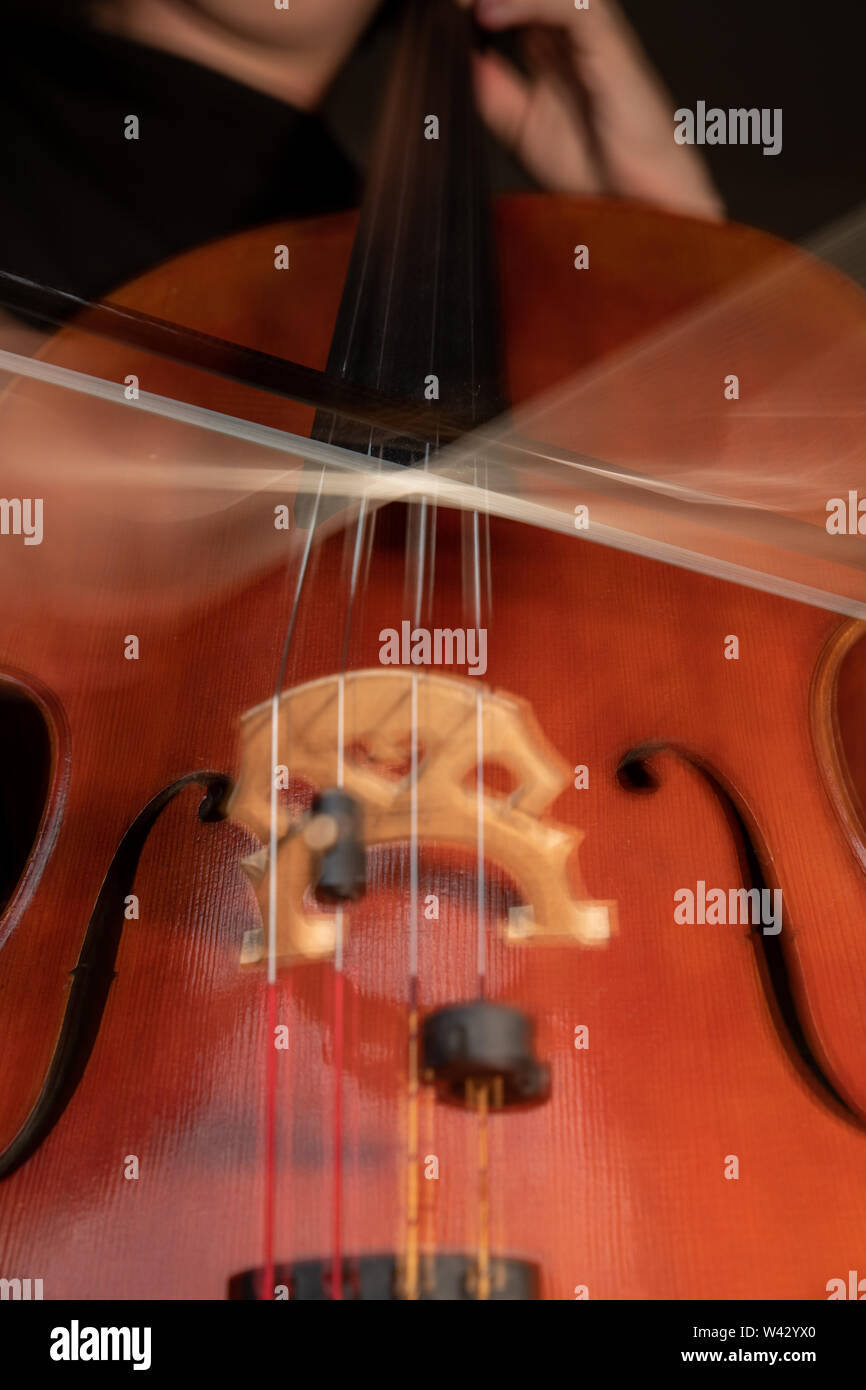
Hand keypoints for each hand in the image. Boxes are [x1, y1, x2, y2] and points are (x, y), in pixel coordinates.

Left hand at [460, 0, 722, 219]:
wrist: (643, 203)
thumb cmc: (598, 170)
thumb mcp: (522, 128)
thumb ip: (493, 92)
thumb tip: (457, 63)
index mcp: (551, 46)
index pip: (506, 2)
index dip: (470, 3)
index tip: (430, 11)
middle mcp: (572, 32)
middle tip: (437, 3)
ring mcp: (593, 36)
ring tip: (457, 3)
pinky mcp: (611, 48)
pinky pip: (572, 8)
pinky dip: (526, 4)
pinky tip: (486, 14)